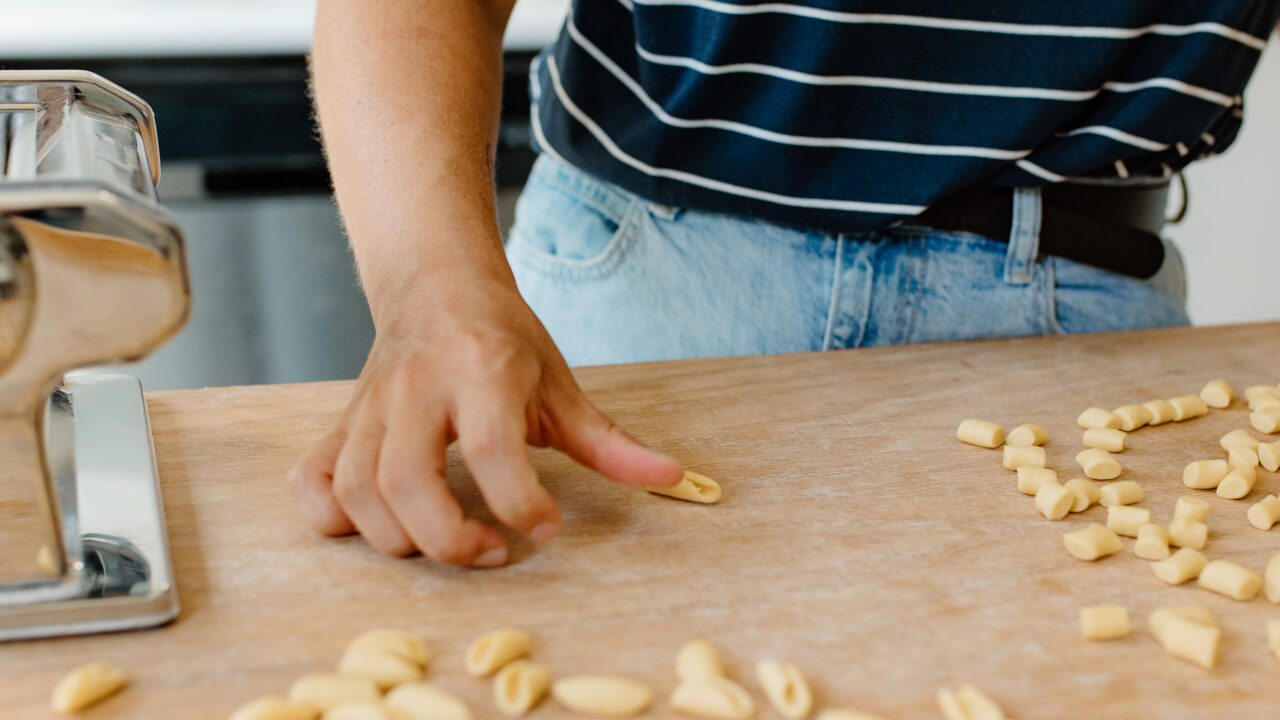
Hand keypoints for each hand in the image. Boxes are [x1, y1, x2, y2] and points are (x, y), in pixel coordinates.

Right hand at [286, 278, 682, 566]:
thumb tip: (670, 479)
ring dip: (399, 538)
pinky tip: (373, 525)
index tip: (547, 528)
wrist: (436, 283)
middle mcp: (417, 387)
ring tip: (448, 542)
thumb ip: (608, 441)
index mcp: (481, 369)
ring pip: (358, 489)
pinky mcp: (341, 422)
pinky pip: (312, 479)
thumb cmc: (501, 336)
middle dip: (449, 539)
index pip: (491, 447)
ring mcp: (369, 406)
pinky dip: (330, 515)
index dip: (521, 503)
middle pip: (407, 482)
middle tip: (492, 551)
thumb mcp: (559, 382)